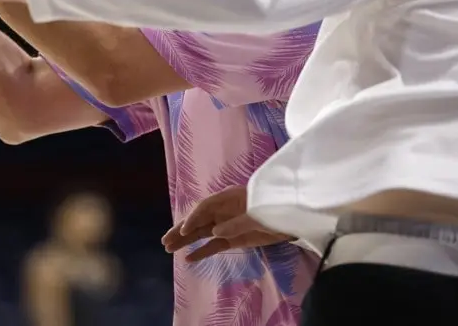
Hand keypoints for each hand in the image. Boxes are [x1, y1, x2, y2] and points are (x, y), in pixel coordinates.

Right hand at [162, 186, 294, 261]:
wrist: (293, 217)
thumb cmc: (275, 208)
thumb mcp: (258, 215)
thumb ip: (237, 224)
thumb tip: (215, 232)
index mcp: (229, 198)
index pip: (206, 206)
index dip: (194, 217)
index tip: (185, 230)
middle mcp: (223, 211)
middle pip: (199, 220)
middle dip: (182, 230)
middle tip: (165, 241)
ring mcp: (227, 225)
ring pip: (202, 233)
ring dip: (185, 241)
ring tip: (168, 249)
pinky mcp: (233, 239)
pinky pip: (213, 245)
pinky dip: (201, 252)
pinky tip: (188, 259)